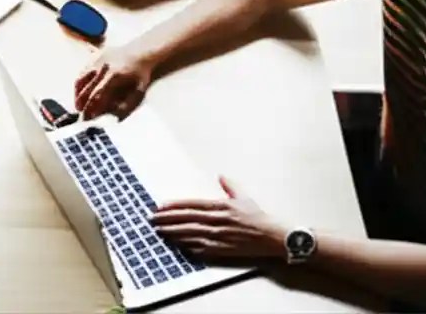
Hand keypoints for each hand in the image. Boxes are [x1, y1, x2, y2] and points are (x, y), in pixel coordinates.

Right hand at [74, 47, 154, 119]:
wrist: (142, 52)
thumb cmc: (141, 74)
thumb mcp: (139, 91)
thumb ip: (127, 105)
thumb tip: (115, 117)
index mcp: (114, 76)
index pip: (96, 96)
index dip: (90, 108)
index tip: (86, 118)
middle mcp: (102, 67)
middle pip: (85, 88)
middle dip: (80, 103)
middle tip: (80, 114)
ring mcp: (97, 60)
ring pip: (80, 78)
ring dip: (77, 93)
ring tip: (78, 103)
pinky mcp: (94, 56)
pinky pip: (82, 70)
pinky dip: (79, 82)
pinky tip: (81, 90)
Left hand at [151, 176, 287, 261]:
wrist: (272, 236)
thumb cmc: (258, 216)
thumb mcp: (244, 197)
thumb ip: (230, 185)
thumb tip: (221, 175)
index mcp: (221, 206)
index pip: (192, 205)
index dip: (175, 206)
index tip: (161, 207)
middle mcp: (218, 221)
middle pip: (188, 219)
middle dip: (168, 219)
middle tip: (153, 220)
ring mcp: (219, 236)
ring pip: (191, 234)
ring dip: (174, 233)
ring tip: (160, 231)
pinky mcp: (222, 249)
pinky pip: (201, 248)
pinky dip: (188, 246)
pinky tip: (177, 245)